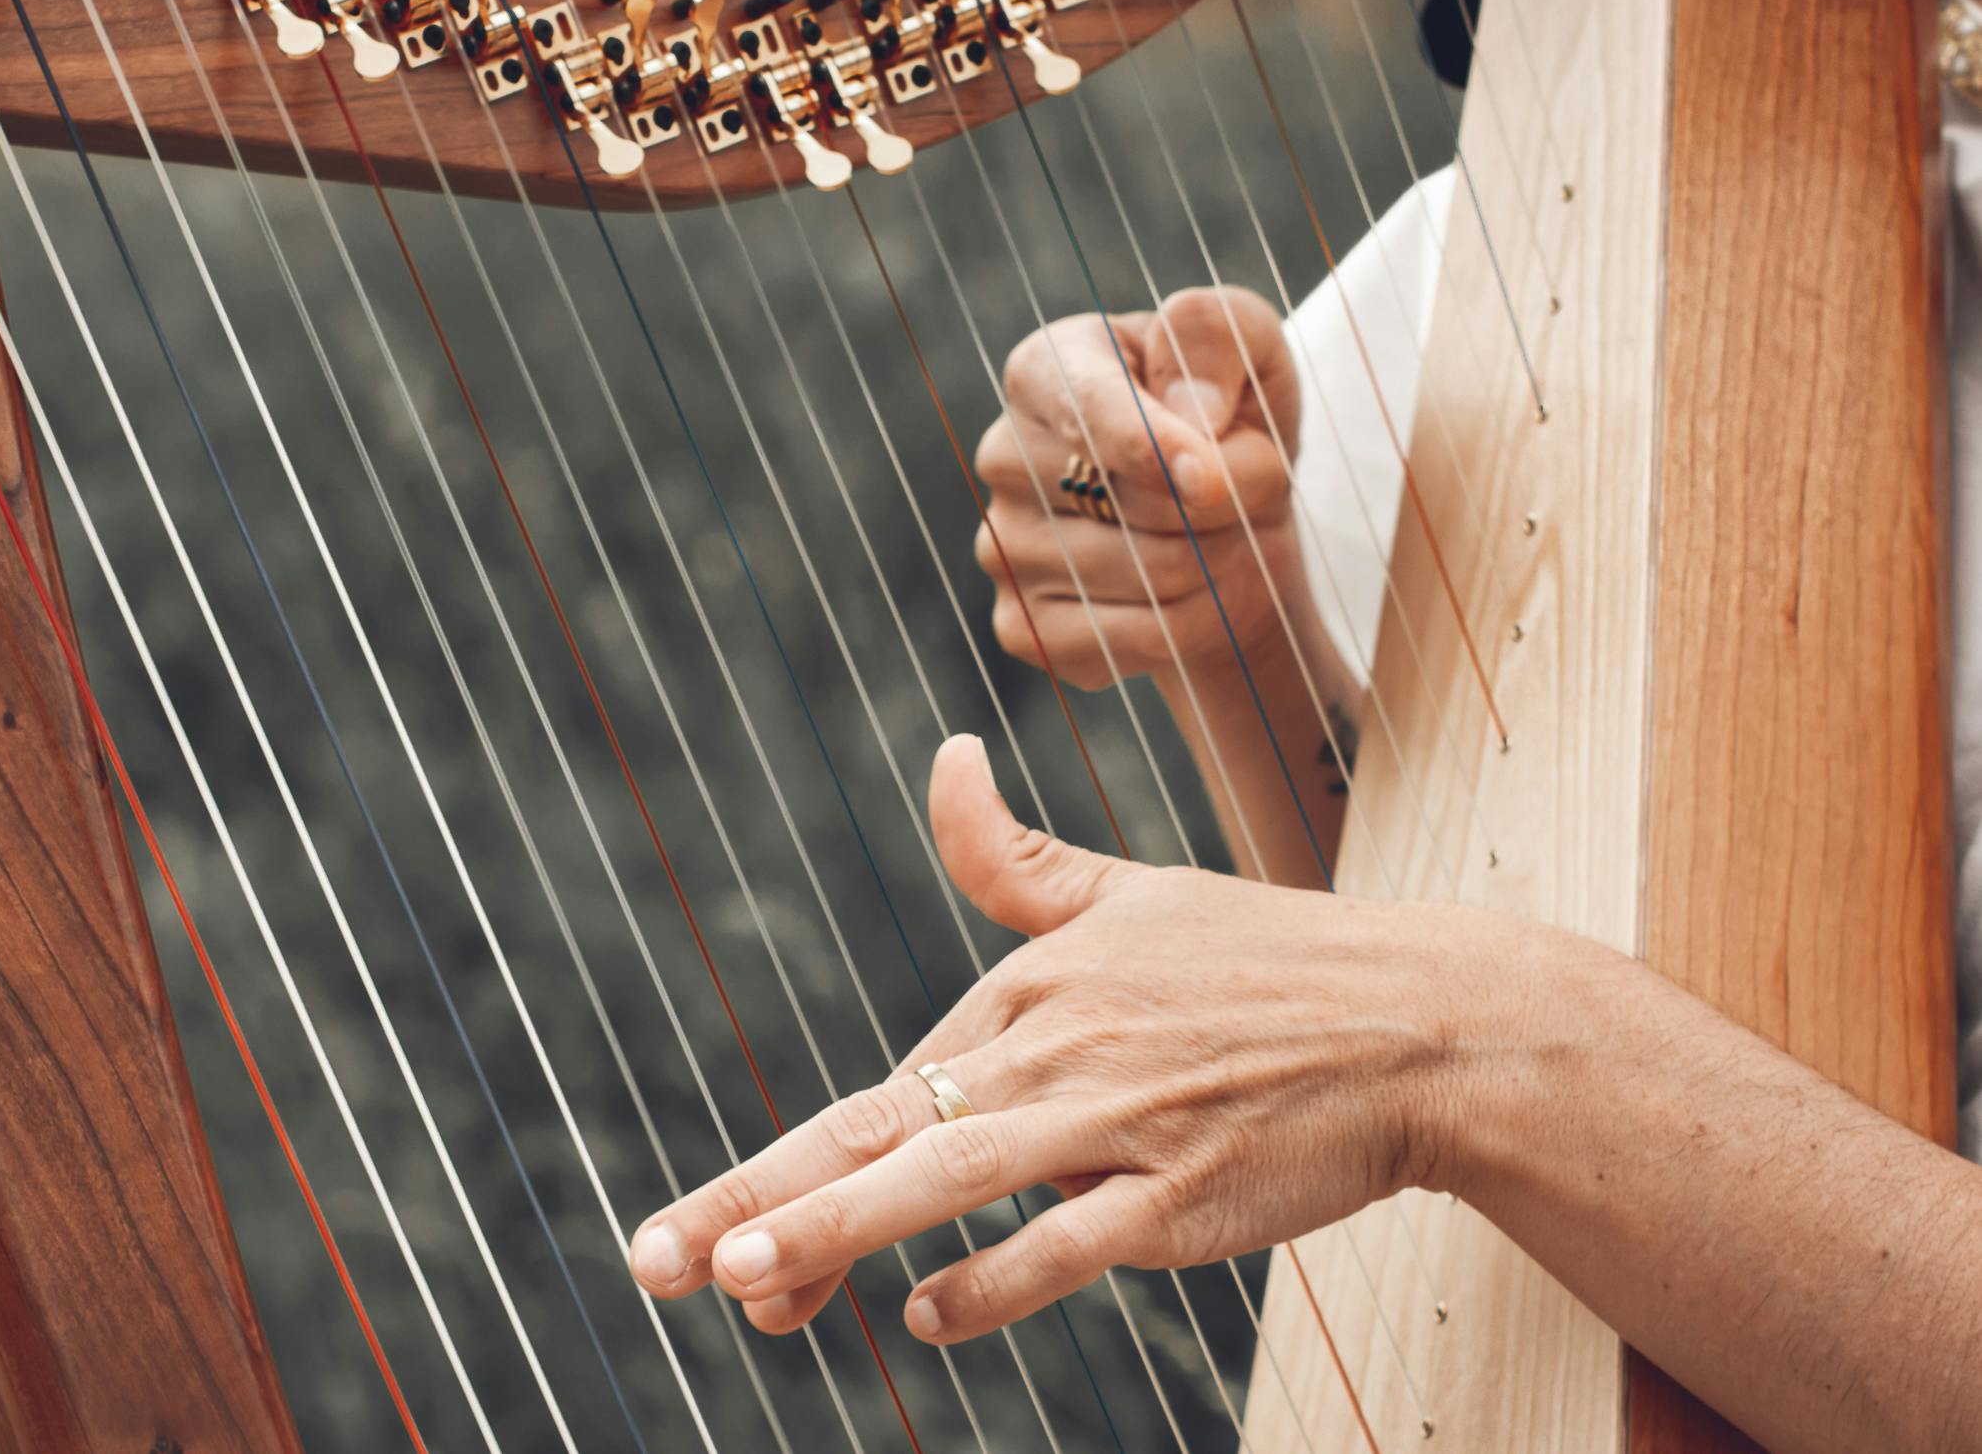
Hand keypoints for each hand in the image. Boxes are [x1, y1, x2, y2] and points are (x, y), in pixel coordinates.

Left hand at [627, 733, 1496, 1344]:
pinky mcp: (1183, 1190)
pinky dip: (999, 1277)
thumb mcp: (1130, 892)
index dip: (780, 1174)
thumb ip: (1014, 854)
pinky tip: (926, 1315)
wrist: (1422, 1021)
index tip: (698, 1236)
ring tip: (744, 1280)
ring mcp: (1116, 1119)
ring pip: (951, 1176)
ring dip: (839, 1226)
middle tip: (652, 1262)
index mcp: (1026, 992)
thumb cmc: (1268, 962)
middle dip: (755, 1201)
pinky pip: (1072, 1240)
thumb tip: (943, 758)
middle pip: (877, 1134)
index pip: (877, 1099)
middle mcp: (1051, 1050)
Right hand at [973, 287, 1302, 685]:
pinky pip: (1132, 642)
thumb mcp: (1246, 346)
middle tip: (1247, 493)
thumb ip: (1217, 340)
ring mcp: (1002, 545)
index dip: (1153, 447)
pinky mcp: (1020, 625)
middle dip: (1228, 506)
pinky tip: (1196, 597)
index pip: (1087, 406)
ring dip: (1226, 566)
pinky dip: (1196, 627)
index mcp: (1045, 368)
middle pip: (1138, 500)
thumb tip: (1194, 414)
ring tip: (1228, 542)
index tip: (1212, 484)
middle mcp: (1004, 456)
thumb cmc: (1227, 419)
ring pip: (1151, 575)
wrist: (1223, 526)